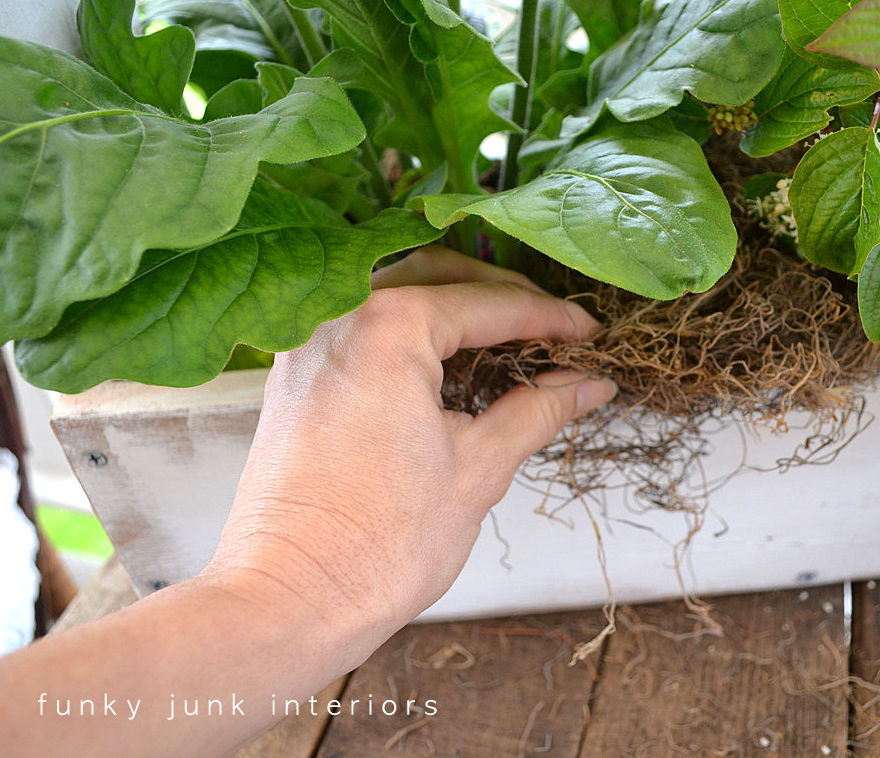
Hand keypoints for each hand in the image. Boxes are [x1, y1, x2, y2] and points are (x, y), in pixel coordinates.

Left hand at [204, 246, 616, 669]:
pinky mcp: (293, 380)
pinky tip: (446, 372)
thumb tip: (587, 385)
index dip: (550, 318)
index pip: (490, 304)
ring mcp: (307, 347)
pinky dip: (410, 340)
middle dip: (502, 299)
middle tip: (554, 332)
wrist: (290, 601)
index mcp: (388, 326)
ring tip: (508, 348)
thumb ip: (537, 411)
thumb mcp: (479, 468)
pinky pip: (362, 332)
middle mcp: (339, 318)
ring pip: (395, 298)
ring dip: (454, 313)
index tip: (588, 334)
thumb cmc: (375, 545)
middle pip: (439, 278)